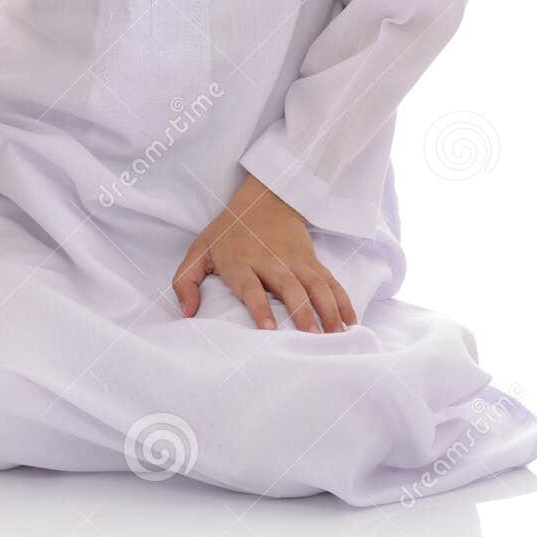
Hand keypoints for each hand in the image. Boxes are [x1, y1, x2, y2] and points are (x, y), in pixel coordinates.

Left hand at [172, 171, 357, 332]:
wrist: (263, 199)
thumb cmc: (228, 232)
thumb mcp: (199, 250)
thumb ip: (186, 281)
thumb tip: (188, 313)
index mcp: (240, 260)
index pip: (251, 286)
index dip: (260, 307)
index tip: (269, 330)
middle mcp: (270, 259)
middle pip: (289, 287)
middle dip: (302, 312)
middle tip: (312, 337)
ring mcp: (294, 259)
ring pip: (315, 284)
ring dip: (328, 309)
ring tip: (336, 335)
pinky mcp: (311, 259)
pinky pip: (330, 280)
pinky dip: (343, 300)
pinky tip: (350, 320)